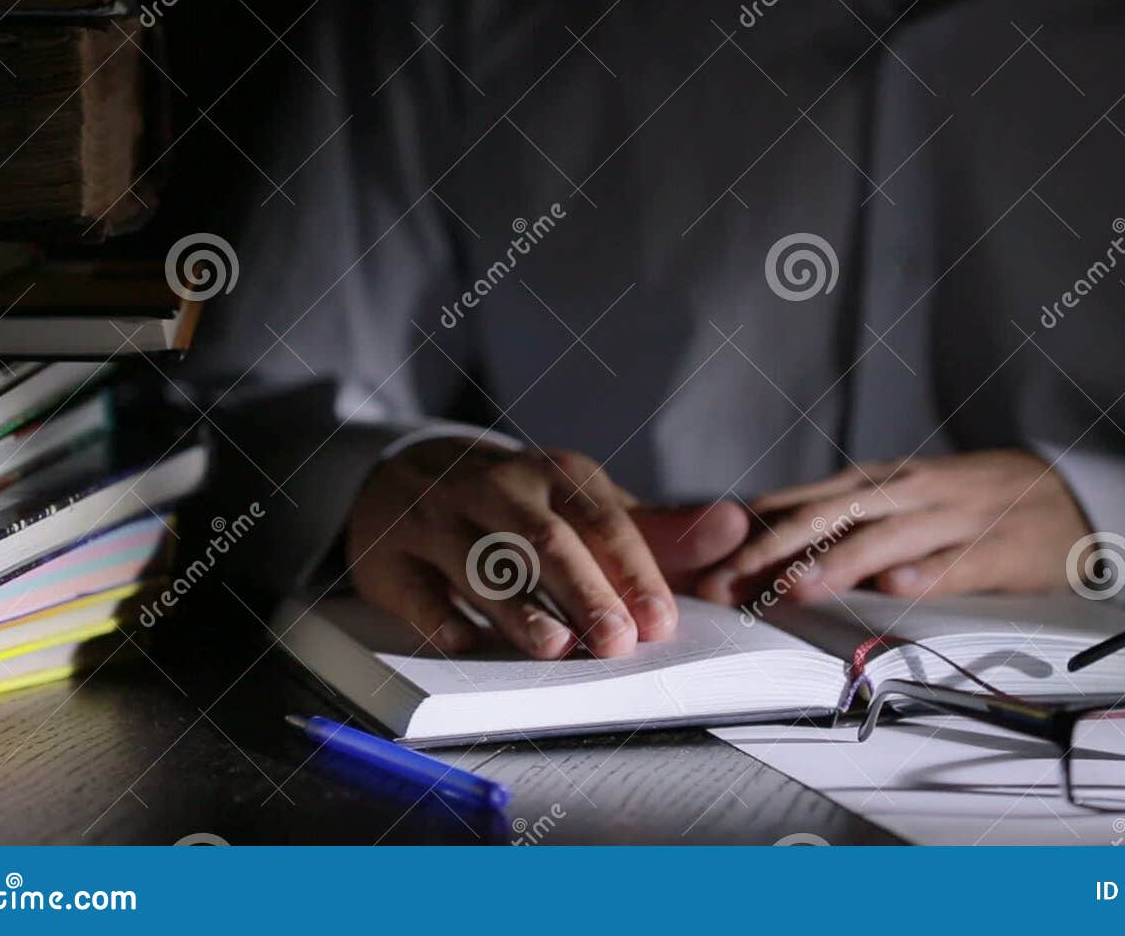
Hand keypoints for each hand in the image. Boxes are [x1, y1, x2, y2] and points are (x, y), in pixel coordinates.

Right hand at [345, 437, 748, 658]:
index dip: (633, 572)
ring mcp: (437, 521)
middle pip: (544, 539)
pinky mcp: (390, 557)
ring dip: (518, 608)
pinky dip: (441, 618)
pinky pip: (415, 588)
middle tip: (616, 644)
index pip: (601, 521)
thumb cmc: (518, 507)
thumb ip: (657, 530)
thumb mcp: (584, 506)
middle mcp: (494, 489)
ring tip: (555, 648)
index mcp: (553, 475)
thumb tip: (735, 527)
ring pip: (480, 563)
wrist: (405, 477)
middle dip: (584, 591)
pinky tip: (467, 645)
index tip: (660, 623)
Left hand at [697, 449, 1091, 605]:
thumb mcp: (897, 503)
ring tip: (795, 588)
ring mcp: (952, 516)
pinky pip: (959, 562)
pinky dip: (926, 574)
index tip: (703, 563)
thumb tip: (764, 554)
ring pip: (885, 537)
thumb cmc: (967, 506)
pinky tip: (895, 589)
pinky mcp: (1000, 547)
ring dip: (837, 563)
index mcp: (874, 484)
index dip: (748, 534)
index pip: (799, 504)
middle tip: (726, 585)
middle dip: (771, 551)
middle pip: (827, 517)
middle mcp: (904, 492)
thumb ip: (839, 526)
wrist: (1067, 494)